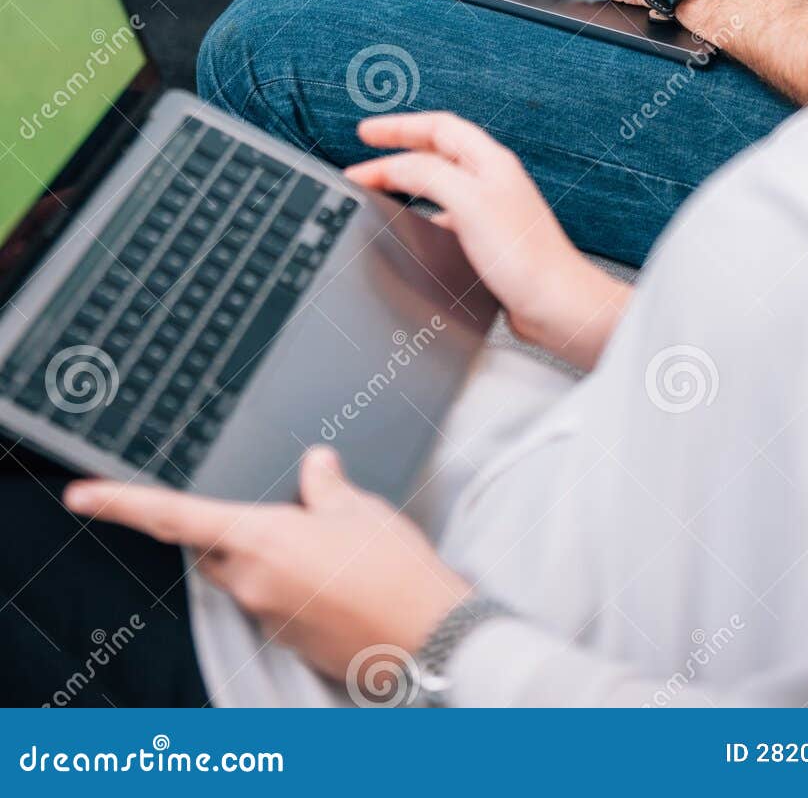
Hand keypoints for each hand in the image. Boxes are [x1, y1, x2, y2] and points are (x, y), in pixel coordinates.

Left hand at [64, 447, 468, 693]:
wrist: (427, 636)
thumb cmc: (394, 570)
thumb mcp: (359, 508)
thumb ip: (323, 485)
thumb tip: (314, 465)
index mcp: (258, 540)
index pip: (173, 517)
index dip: (121, 503)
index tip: (82, 494)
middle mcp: (251, 582)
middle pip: (214, 546)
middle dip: (235, 524)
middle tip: (289, 508)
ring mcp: (268, 616)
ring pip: (247, 572)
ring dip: (273, 553)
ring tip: (333, 543)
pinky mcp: (288, 640)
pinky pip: (274, 599)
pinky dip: (293, 580)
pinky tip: (338, 574)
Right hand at [348, 113, 628, 367]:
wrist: (555, 305)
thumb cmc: (525, 257)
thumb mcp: (469, 203)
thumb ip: (430, 176)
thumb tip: (396, 167)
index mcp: (491, 162)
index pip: (438, 127)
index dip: (399, 126)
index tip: (367, 134)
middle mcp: (492, 181)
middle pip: (436, 152)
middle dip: (397, 150)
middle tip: (364, 156)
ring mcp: (490, 210)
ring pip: (438, 184)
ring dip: (407, 183)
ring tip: (379, 189)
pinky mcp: (487, 241)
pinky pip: (445, 216)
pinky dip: (421, 215)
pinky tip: (411, 230)